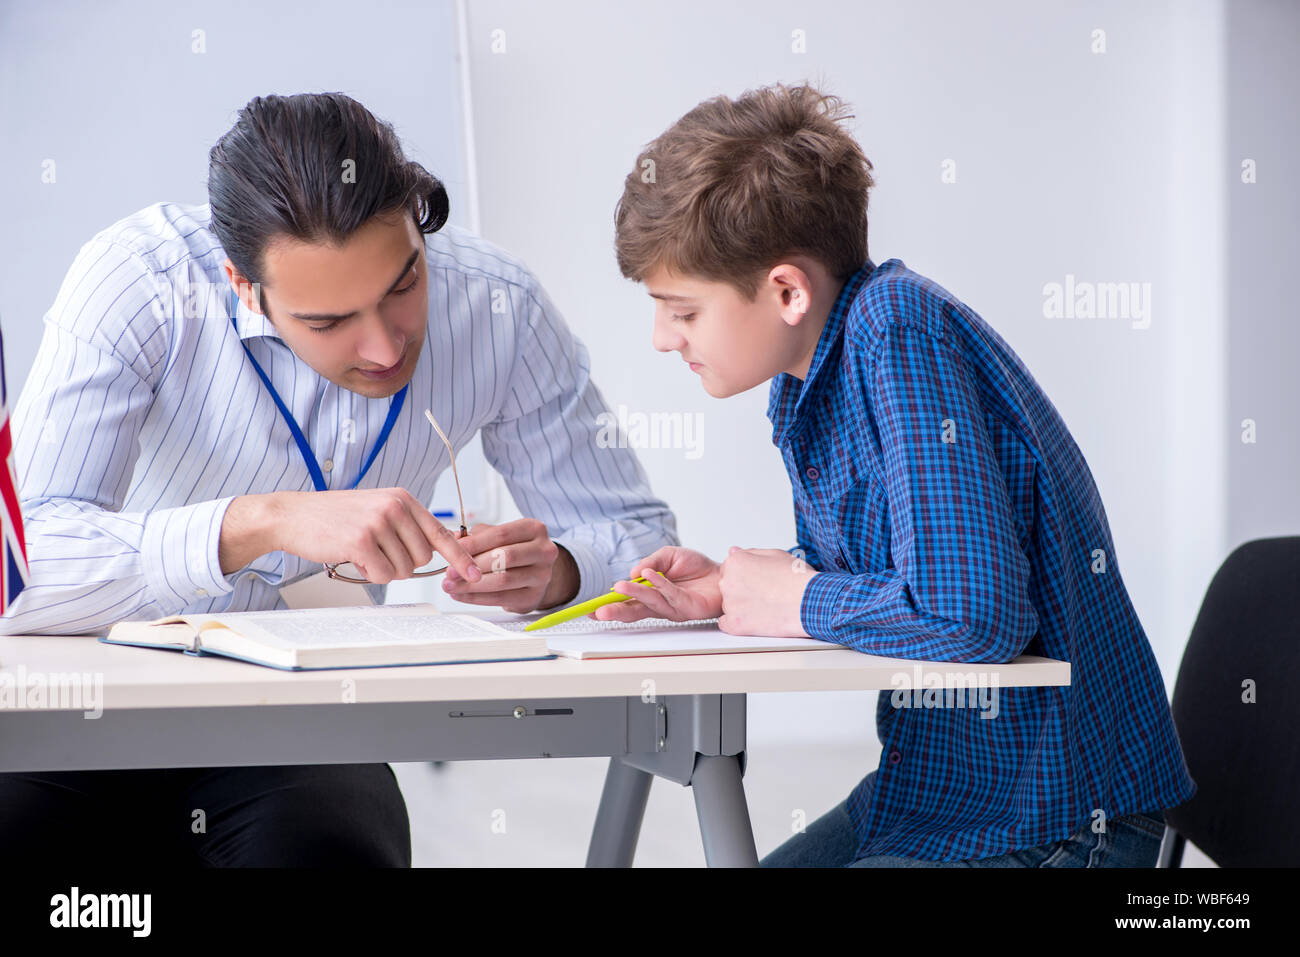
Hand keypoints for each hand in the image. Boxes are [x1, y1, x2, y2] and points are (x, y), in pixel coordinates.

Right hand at [269, 487, 482, 584]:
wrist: (293, 515)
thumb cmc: (334, 517)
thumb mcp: (377, 509)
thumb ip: (406, 525)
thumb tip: (436, 551)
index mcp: (403, 498)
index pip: (441, 532)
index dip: (460, 557)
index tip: (475, 574)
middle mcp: (394, 507)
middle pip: (423, 558)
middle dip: (402, 563)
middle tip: (377, 552)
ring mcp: (379, 522)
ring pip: (403, 570)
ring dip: (383, 570)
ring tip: (362, 552)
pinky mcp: (361, 541)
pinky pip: (382, 575)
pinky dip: (369, 575)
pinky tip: (353, 558)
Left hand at [441, 518, 576, 613]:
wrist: (536, 573)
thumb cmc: (515, 551)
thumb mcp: (500, 536)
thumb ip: (477, 536)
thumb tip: (452, 539)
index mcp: (534, 529)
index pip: (501, 535)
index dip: (474, 543)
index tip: (451, 549)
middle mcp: (544, 551)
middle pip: (504, 557)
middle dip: (472, 565)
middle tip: (449, 572)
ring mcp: (542, 575)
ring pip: (502, 580)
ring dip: (471, 585)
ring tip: (451, 585)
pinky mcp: (534, 596)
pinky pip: (501, 598)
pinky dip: (477, 598)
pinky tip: (462, 595)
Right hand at [591, 547, 722, 622]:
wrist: (723, 573)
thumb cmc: (696, 566)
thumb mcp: (668, 556)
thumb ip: (651, 562)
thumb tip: (634, 571)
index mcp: (651, 593)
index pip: (626, 602)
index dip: (610, 605)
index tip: (591, 610)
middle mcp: (659, 604)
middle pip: (633, 610)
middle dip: (615, 611)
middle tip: (599, 612)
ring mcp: (672, 608)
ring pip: (649, 602)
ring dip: (633, 593)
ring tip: (619, 586)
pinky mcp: (686, 607)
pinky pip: (669, 594)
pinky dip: (657, 584)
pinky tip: (648, 575)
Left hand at [716, 546, 817, 636]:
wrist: (811, 602)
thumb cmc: (798, 579)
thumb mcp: (776, 554)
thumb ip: (751, 553)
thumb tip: (734, 551)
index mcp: (736, 562)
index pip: (730, 569)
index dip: (747, 576)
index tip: (760, 582)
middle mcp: (728, 581)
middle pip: (728, 586)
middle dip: (743, 590)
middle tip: (766, 594)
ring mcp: (730, 603)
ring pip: (729, 605)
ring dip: (742, 607)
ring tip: (767, 607)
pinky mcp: (734, 624)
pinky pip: (726, 624)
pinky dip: (738, 624)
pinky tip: (756, 619)